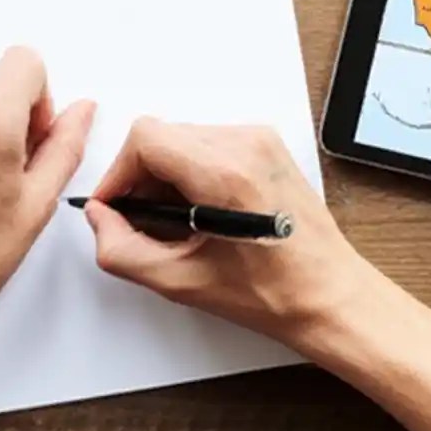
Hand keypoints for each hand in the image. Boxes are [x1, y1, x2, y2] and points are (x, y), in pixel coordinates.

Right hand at [83, 118, 367, 351]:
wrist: (330, 294)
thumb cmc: (275, 293)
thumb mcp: (182, 282)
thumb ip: (123, 250)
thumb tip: (100, 220)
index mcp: (226, 173)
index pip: (145, 138)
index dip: (118, 173)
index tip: (115, 204)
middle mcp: (246, 146)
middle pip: (162, 136)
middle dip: (141, 178)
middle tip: (144, 220)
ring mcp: (260, 141)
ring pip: (182, 138)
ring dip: (166, 175)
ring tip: (177, 222)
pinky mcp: (266, 147)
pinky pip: (208, 143)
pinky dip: (191, 171)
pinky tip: (201, 211)